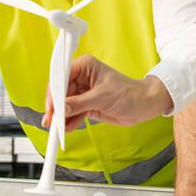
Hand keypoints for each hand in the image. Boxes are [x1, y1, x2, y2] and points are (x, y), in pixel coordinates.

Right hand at [42, 56, 172, 131]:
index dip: (54, 91)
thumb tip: (61, 109)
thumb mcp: (102, 97)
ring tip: (58, 129)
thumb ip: (79, 104)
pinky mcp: (87, 104)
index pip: (62, 76)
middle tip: (51, 121)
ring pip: (65, 105)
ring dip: (62, 117)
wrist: (144, 105)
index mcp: (85, 66)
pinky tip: (68, 128)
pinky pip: (73, 113)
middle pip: (61, 92)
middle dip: (56, 107)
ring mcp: (83, 92)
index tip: (50, 105)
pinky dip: (70, 121)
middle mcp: (82, 77)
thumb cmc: (129, 93)